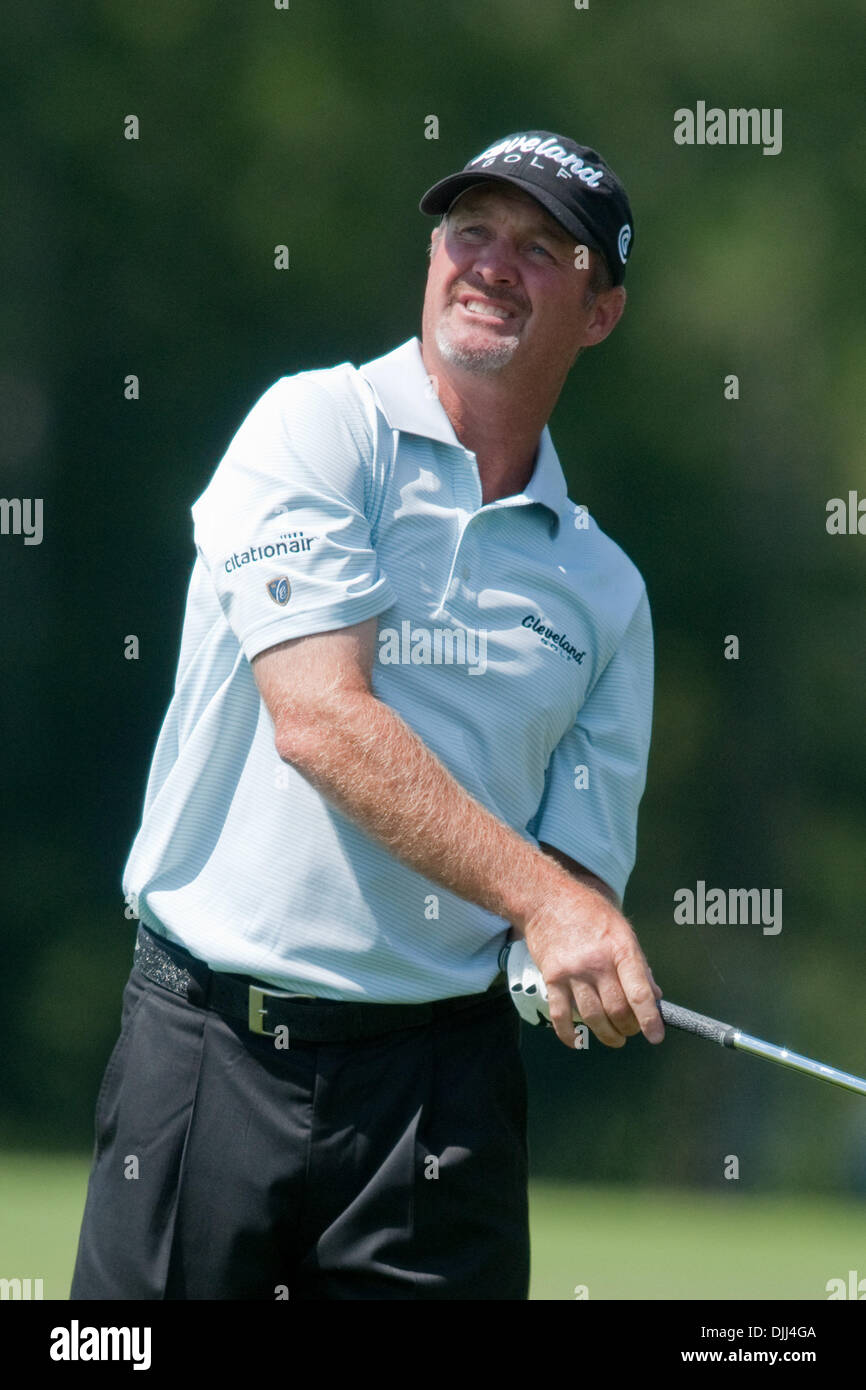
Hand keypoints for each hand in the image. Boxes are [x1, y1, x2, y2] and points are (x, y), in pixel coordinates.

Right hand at [517, 881, 663, 1048]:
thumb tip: (654, 996)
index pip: (639, 992)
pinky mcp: (552, 978)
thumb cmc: (588, 913)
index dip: (650, 1019)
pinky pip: (561, 1015)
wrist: (547, 900)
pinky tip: (578, 1041)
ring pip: (593, 1017)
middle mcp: (597, 962)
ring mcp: (572, 971)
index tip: (656, 1036)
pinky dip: (570, 1034)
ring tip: (614, 1038)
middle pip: (617, 1009)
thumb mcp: (622, 930)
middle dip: (629, 1027)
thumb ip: (638, 964)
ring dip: (606, 1034)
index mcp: (620, 948)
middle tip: (632, 1030)